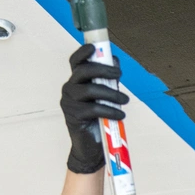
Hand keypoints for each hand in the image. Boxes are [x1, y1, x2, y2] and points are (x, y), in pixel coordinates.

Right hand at [61, 44, 129, 173]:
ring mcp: (69, 103)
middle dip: (103, 69)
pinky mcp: (74, 116)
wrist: (91, 147)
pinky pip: (93, 109)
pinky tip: (120, 115)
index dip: (83, 52)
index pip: (76, 62)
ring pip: (89, 90)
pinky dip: (110, 110)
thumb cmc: (98, 119)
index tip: (94, 47)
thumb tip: (115, 60)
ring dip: (111, 93)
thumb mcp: (105, 96)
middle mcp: (69, 89)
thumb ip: (108, 80)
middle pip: (83, 72)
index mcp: (76, 81)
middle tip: (119, 73)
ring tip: (125, 101)